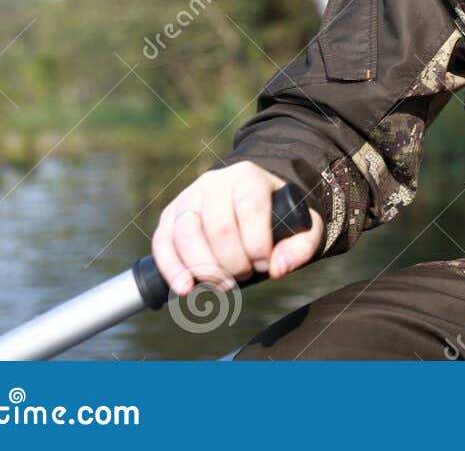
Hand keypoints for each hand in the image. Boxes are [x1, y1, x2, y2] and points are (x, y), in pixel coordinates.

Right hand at [151, 161, 323, 295]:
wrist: (249, 202)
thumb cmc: (277, 217)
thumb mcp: (302, 225)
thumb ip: (301, 246)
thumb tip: (278, 269)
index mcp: (249, 176)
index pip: (250, 207)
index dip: (257, 243)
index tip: (265, 264)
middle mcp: (214, 182)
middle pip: (218, 226)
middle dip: (233, 262)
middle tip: (244, 275)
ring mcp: (189, 198)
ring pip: (187, 234)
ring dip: (205, 268)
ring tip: (223, 285)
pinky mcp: (170, 217)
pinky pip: (163, 243)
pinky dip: (172, 269)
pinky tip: (185, 287)